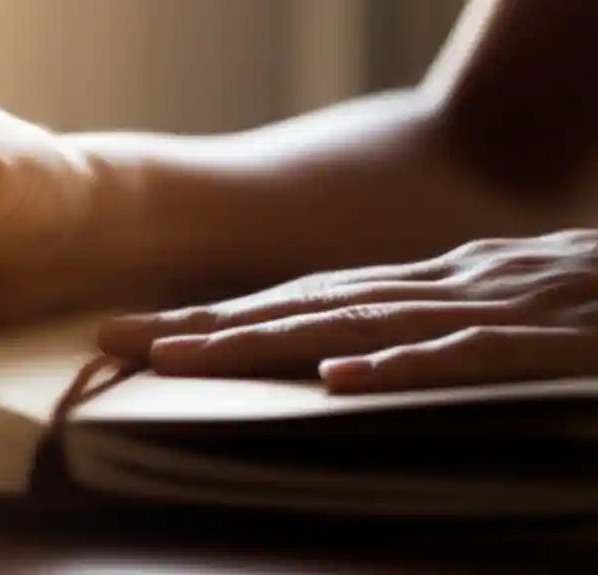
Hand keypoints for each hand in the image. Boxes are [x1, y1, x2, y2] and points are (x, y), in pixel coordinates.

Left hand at [99, 229, 597, 392]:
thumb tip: (352, 348)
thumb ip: (428, 320)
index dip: (219, 316)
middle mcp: (439, 284)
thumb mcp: (499, 305)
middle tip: (114, 340)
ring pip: (358, 323)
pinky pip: (466, 355)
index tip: (141, 336)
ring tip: (183, 359)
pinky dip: (402, 366)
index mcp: (424, 282)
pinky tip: (340, 383)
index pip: (301, 298)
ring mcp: (488, 305)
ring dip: (265, 342)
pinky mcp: (546, 340)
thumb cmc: (594, 299)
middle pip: (302, 304)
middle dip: (206, 324)